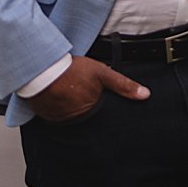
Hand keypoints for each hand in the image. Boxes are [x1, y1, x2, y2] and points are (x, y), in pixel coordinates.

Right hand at [29, 55, 148, 121]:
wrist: (42, 68)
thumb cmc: (72, 70)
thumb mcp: (102, 73)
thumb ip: (123, 85)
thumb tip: (145, 95)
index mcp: (91, 110)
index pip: (101, 116)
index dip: (99, 107)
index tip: (95, 100)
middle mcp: (75, 119)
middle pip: (85, 118)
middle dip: (84, 109)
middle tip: (78, 94)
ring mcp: (59, 119)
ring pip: (69, 116)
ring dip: (69, 109)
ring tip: (68, 94)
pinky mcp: (45, 115)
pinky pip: (54, 116)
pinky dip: (56, 109)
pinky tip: (57, 97)